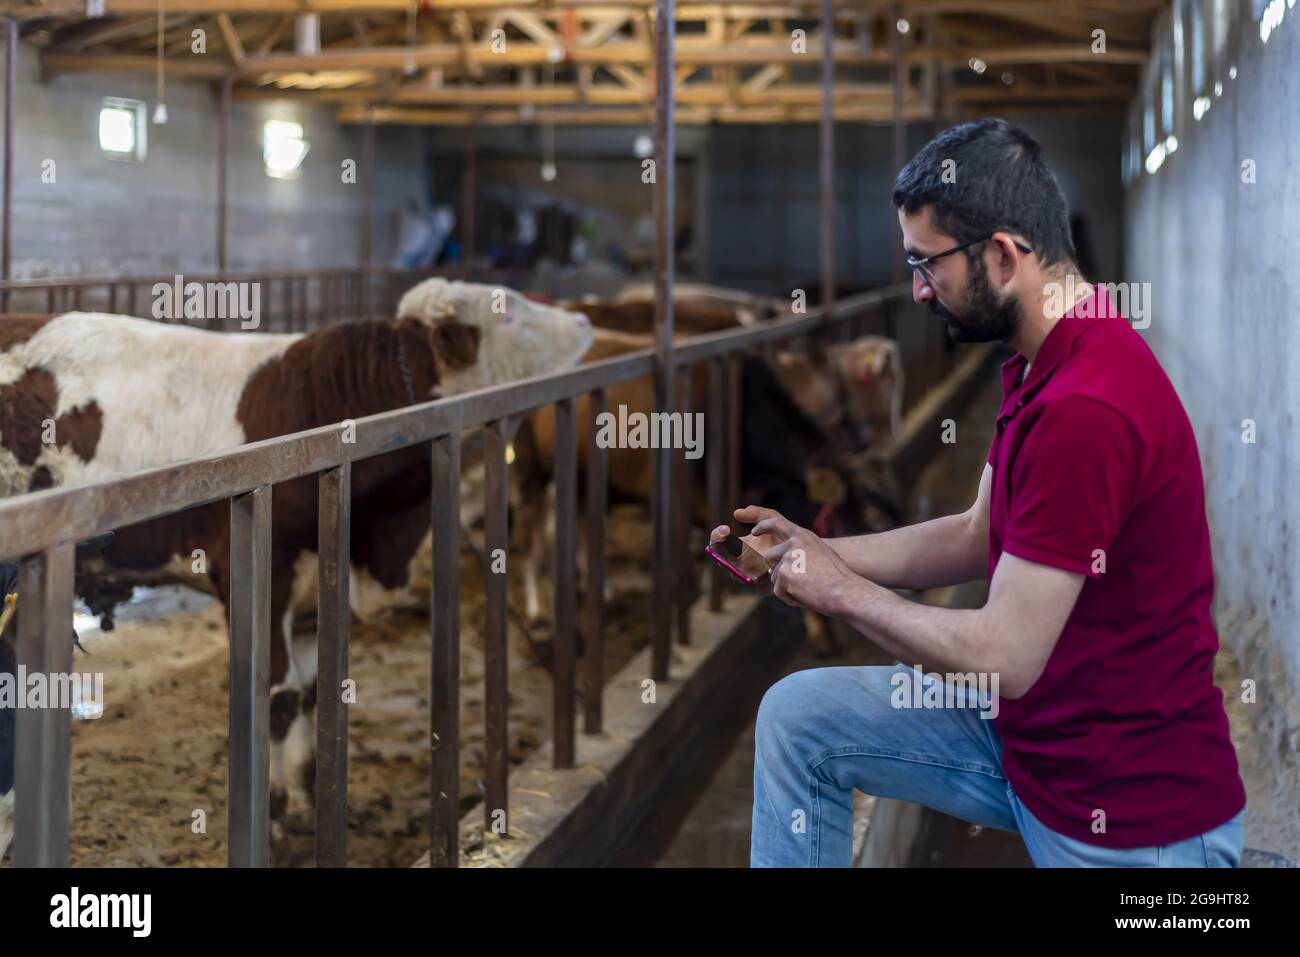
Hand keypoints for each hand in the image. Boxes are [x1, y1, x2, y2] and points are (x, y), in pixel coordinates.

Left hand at [731, 505, 858, 612]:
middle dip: (778, 571)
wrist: (846, 592)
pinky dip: (790, 598)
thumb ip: (803, 551)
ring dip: (787, 587)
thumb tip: (785, 560)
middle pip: (769, 557)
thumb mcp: (821, 553)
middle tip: (798, 582)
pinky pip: (778, 591)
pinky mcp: (784, 575)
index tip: (755, 531)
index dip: (763, 526)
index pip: (777, 522)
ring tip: (809, 589)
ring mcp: (787, 559)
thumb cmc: (838, 578)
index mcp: (804, 536)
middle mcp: (794, 543)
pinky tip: (806, 596)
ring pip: (775, 577)